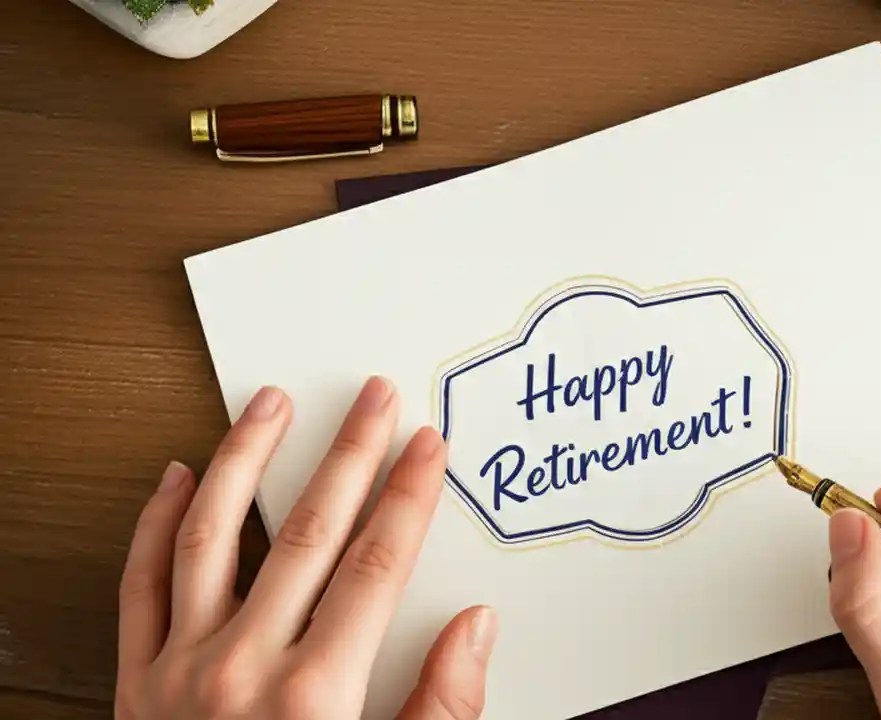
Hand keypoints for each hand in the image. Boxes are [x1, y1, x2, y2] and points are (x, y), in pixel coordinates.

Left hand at [116, 377, 496, 719]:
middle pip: (309, 532)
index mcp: (315, 698)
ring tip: (270, 405)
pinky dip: (155, 522)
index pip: (378, 565)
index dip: (410, 496)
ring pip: (211, 534)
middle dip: (350, 455)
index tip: (428, 447)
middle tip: (373, 398)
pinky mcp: (137, 683)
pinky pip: (139, 583)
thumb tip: (475, 629)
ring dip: (246, 458)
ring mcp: (182, 671)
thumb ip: (441, 709)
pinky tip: (180, 473)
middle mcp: (243, 670)